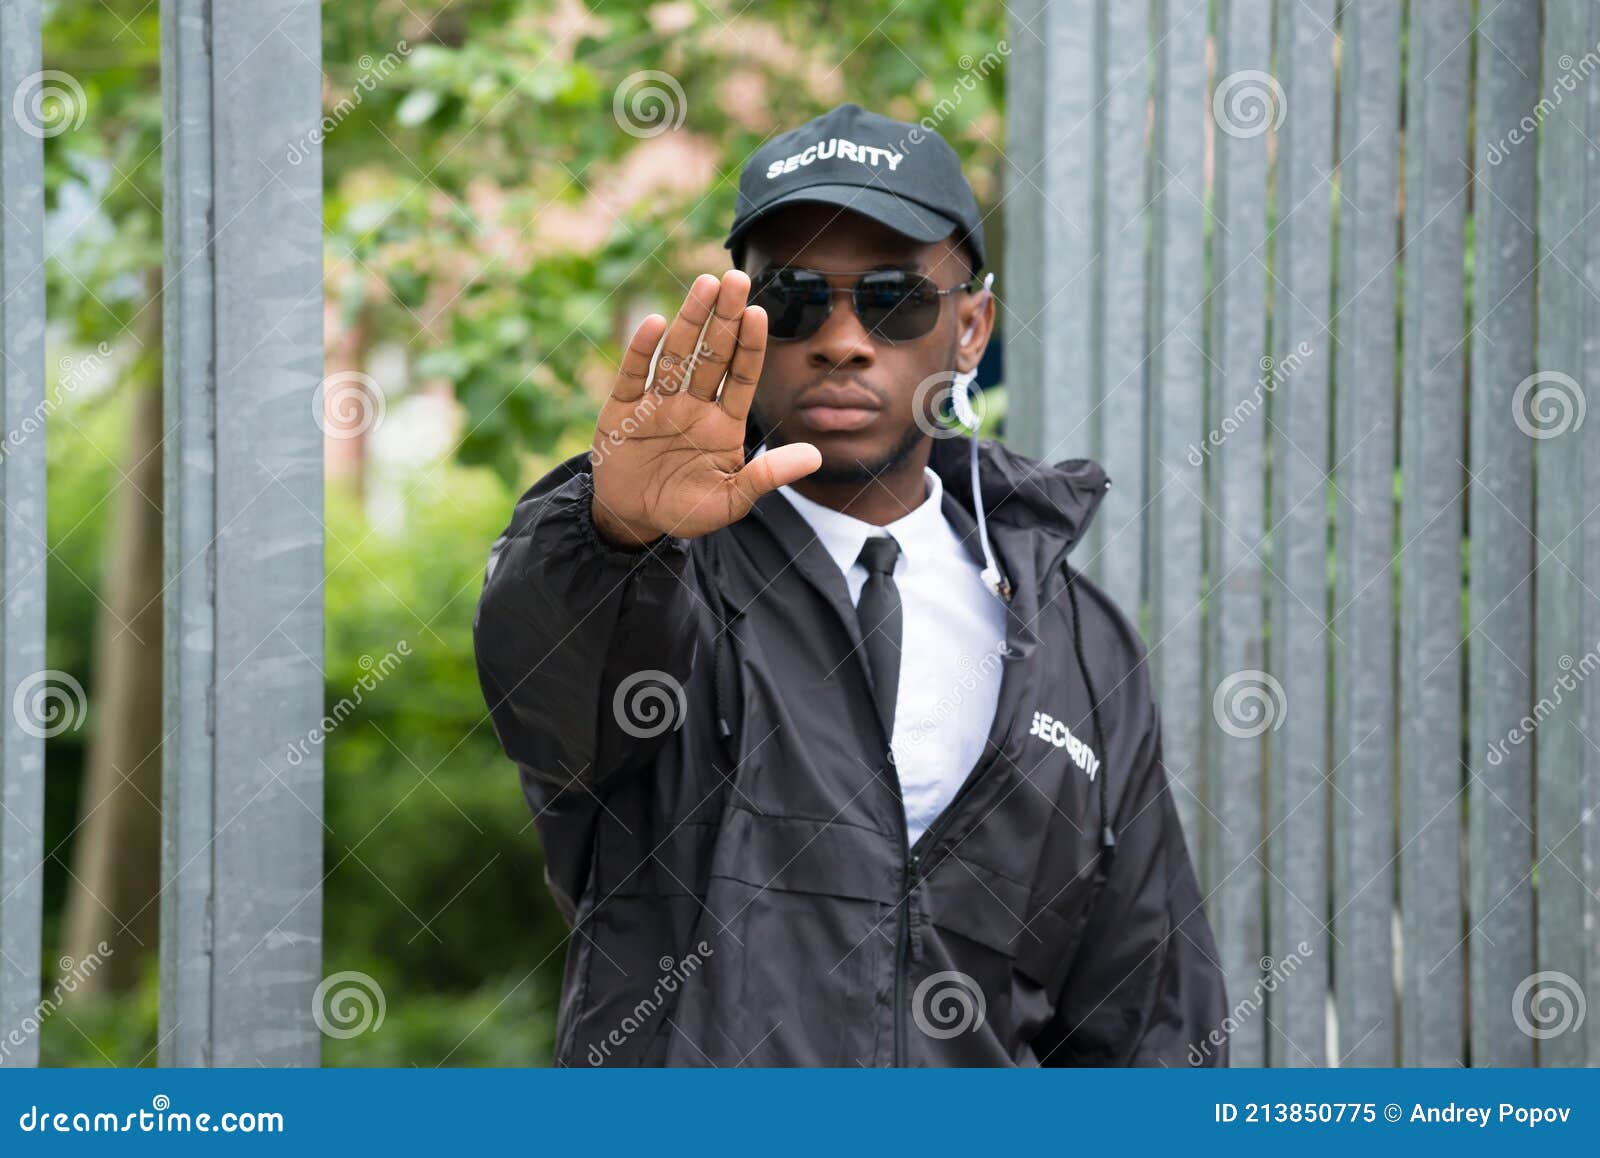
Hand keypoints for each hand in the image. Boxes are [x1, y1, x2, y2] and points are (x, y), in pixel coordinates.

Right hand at [590, 271, 820, 546]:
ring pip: (677, 355)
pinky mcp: (621, 409)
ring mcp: (657, 403)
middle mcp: (693, 405)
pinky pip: (634, 375)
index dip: (750, 346)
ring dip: (691, 320)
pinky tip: (656, 323)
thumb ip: (767, 476)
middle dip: (725, 318)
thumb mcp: (730, 500)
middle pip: (711, 354)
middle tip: (737, 278)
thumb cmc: (686, 510)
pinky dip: (642, 350)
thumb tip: (815, 456)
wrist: (633, 520)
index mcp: (723, 423)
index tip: (760, 313)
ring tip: (706, 284)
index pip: (741, 376)